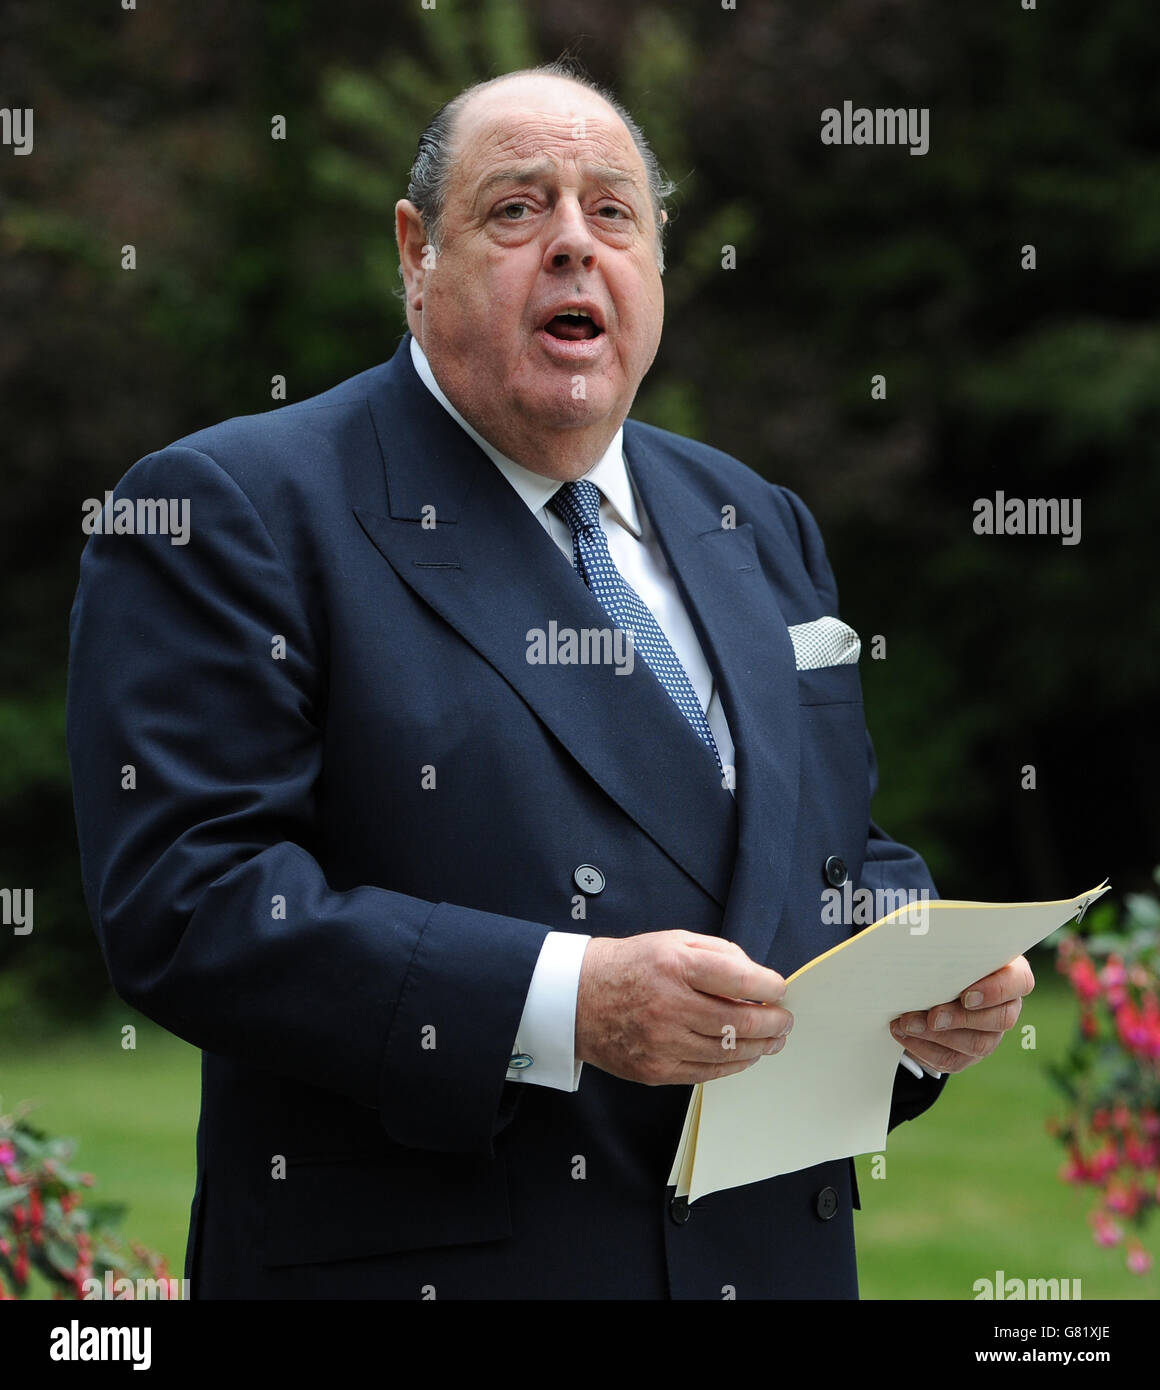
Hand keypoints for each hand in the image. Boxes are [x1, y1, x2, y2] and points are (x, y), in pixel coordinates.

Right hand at [575, 931, 791, 1084]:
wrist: (577, 999)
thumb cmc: (631, 966)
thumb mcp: (673, 940)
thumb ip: (719, 952)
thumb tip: (757, 977)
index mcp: (676, 965)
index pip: (740, 979)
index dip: (770, 987)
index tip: (779, 989)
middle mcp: (670, 1005)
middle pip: (740, 1022)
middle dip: (774, 1023)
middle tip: (785, 1020)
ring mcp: (662, 1042)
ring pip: (728, 1052)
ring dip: (760, 1047)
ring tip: (773, 1040)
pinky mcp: (656, 1069)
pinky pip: (707, 1073)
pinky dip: (734, 1065)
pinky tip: (745, 1055)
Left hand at [890, 955, 1034, 1072]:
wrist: (927, 978)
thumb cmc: (942, 953)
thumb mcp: (946, 943)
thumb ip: (944, 943)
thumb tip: (921, 932)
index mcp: (1009, 972)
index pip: (1020, 982)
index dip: (996, 991)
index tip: (966, 995)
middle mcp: (1006, 1005)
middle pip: (1000, 1019)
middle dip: (961, 1019)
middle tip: (932, 1016)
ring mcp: (991, 1033)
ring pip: (978, 1044)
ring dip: (938, 1036)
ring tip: (906, 1024)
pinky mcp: (970, 1053)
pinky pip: (954, 1060)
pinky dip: (926, 1049)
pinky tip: (904, 1036)